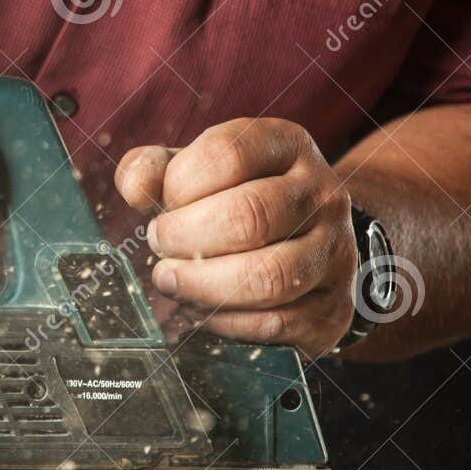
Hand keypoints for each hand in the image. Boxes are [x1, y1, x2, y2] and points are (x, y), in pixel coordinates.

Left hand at [115, 118, 357, 356]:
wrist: (308, 245)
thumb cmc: (236, 200)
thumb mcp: (197, 170)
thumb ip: (155, 168)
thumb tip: (135, 188)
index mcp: (288, 146)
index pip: (230, 153)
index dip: (181, 183)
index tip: (163, 204)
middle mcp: (322, 194)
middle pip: (248, 216)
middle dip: (185, 236)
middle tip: (159, 244)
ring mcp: (334, 252)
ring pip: (267, 276)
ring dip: (202, 284)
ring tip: (171, 278)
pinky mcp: (331, 307)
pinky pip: (273, 323)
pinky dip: (224, 321)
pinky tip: (201, 309)